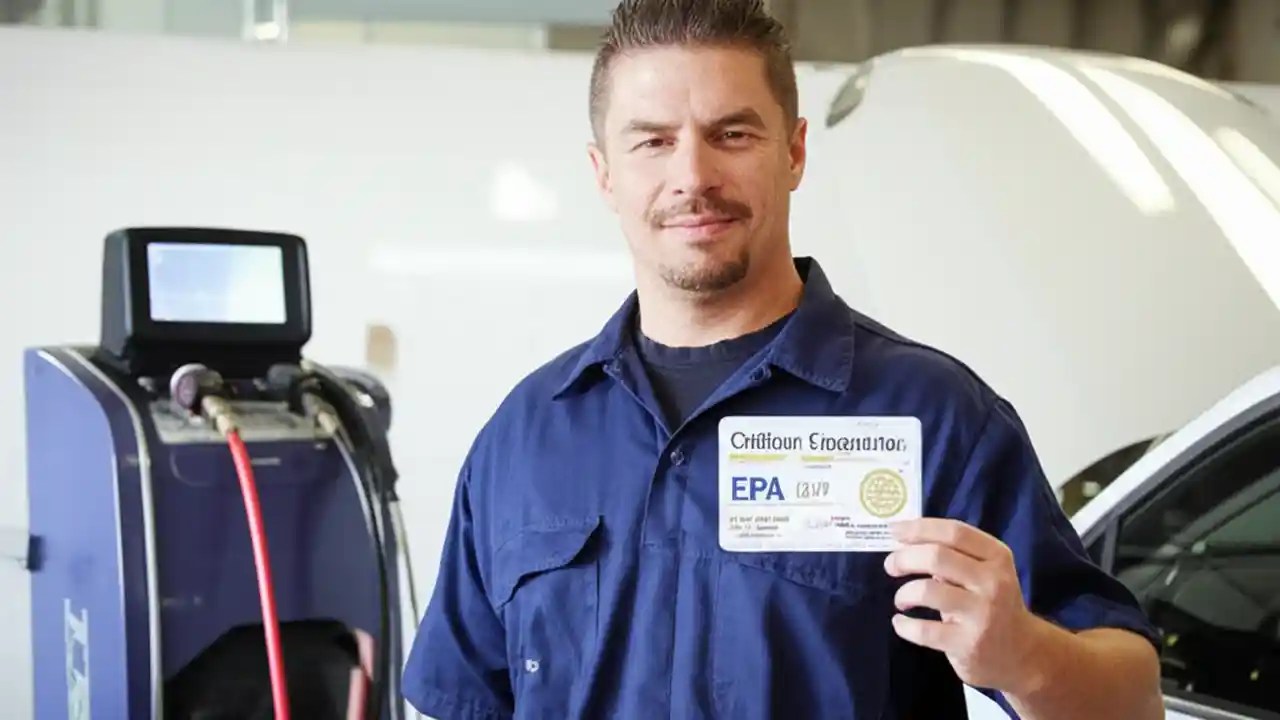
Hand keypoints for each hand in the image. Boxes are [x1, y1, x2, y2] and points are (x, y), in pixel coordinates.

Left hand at [884, 517, 1046, 694]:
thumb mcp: (987, 573)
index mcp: (997, 558)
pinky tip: (901, 623)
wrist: (1023, 654)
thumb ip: (955, 555)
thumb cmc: (993, 604)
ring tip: (901, 599)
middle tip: (891, 565)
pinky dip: (904, 625)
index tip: (895, 531)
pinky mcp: (968, 644)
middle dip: (904, 558)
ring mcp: (981, 614)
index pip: (954, 532)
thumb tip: (906, 542)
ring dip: (904, 593)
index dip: (919, 528)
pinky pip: (923, 630)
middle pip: (937, 557)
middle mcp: (992, 582)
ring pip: (927, 591)